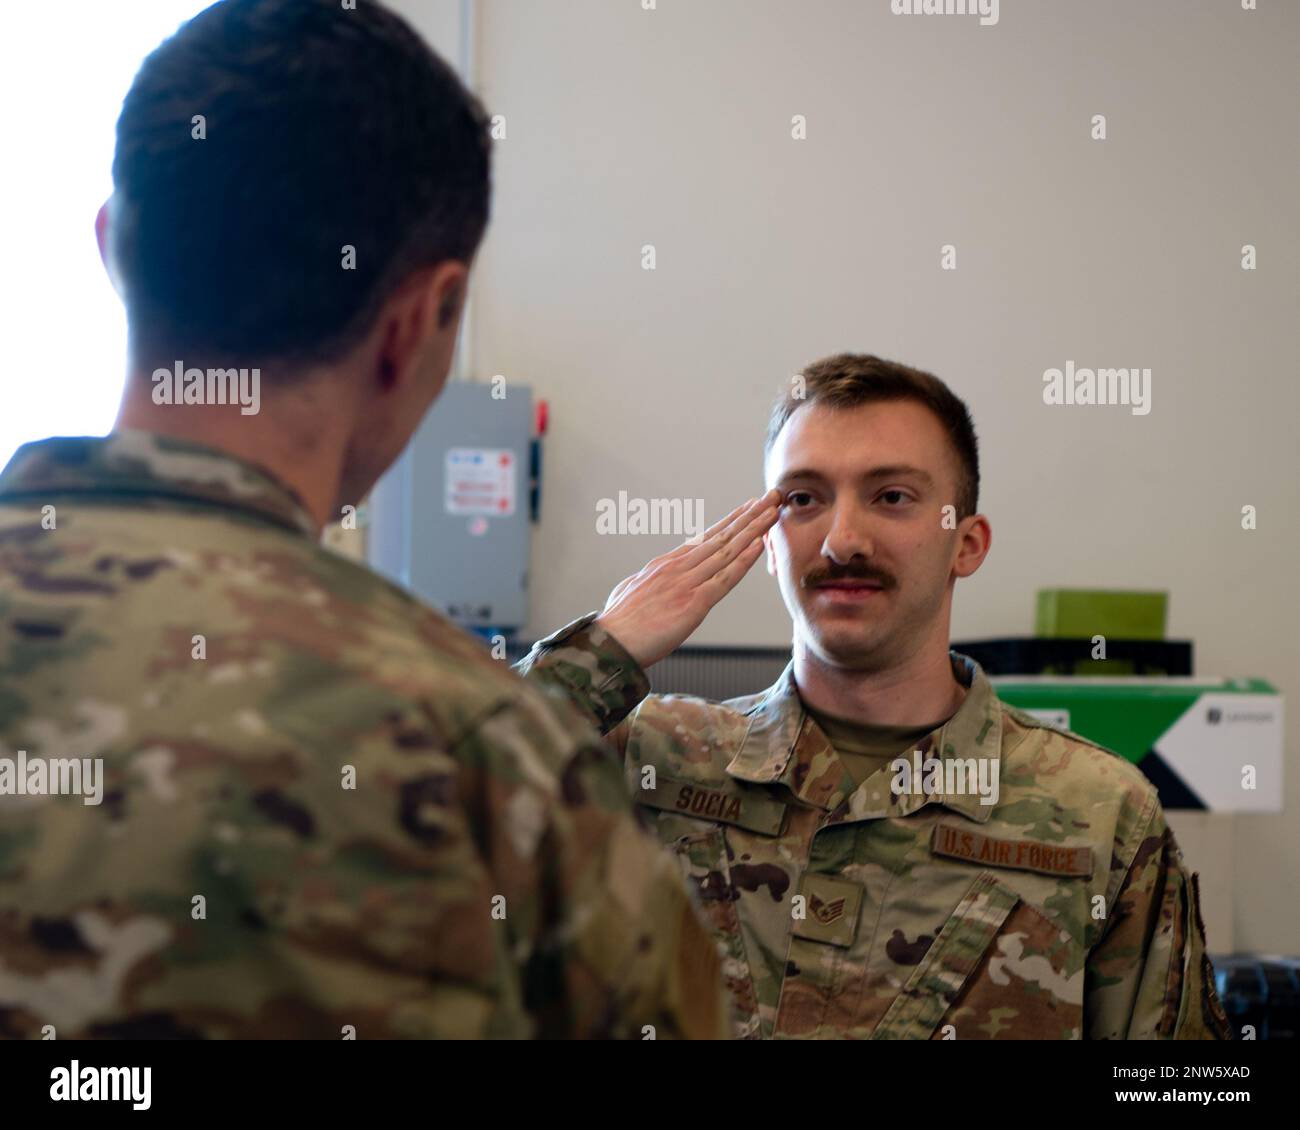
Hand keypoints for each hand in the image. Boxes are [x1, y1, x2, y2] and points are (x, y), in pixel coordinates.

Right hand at [595, 490, 781, 667]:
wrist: (610, 642)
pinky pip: (725, 578)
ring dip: (753, 529)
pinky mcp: (693, 603)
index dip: (730, 522)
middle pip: (721, 536)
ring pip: (727, 550)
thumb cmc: (619, 623)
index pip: (705, 538)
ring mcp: (686, 582)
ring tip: (772, 511)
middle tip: (770, 497)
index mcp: (665, 564)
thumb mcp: (633, 591)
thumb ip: (651, 582)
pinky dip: (744, 560)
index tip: (747, 508)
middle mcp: (678, 567)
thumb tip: (655, 579)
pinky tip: (759, 545)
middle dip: (749, 516)